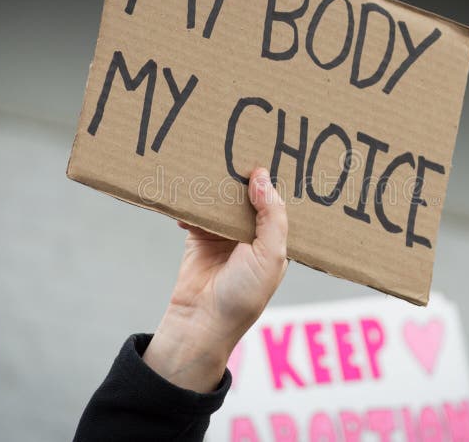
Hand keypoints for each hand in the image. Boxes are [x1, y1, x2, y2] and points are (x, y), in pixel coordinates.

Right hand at [143, 167, 288, 391]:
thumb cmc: (244, 295)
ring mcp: (224, 234)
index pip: (278, 203)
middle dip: (244, 177)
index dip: (277, 181)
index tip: (275, 152)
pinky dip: (192, 202)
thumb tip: (261, 176)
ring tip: (214, 163)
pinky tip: (189, 193)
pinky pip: (196, 210)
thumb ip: (271, 215)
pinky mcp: (198, 235)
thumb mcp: (270, 255)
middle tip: (240, 147)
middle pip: (249, 196)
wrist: (201, 320)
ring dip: (217, 186)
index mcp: (275, 240)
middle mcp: (251, 234)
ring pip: (223, 199)